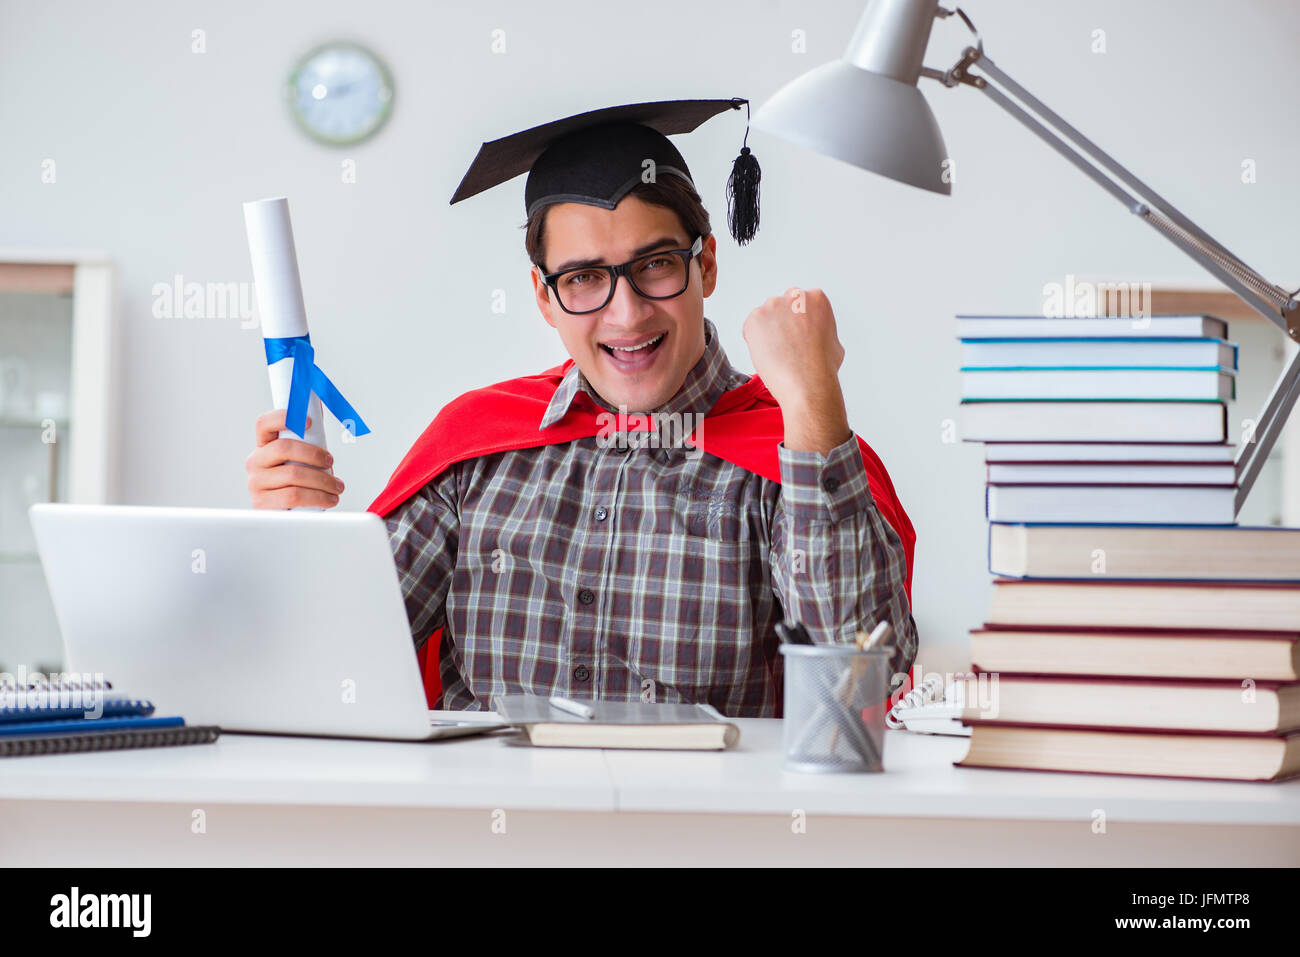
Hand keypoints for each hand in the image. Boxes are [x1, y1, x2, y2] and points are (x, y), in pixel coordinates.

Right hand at [246, 409, 342, 508]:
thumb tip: (322, 406)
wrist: (287, 514)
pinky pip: (293, 496)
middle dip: (314, 454)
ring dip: (323, 481)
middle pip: (284, 448)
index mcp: (263, 446)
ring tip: (337, 486)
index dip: (284, 418)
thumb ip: (309, 439)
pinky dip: (317, 497)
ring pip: (293, 475)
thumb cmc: (297, 483)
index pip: (264, 424)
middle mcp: (255, 462)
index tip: (309, 422)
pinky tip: (329, 499)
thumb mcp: (302, 460)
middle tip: (331, 462)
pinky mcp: (261, 503)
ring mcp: (256, 482)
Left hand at [742, 287, 851, 453]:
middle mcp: (794, 297)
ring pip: (765, 317)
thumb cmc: (823, 368)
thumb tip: (814, 334)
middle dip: (782, 322)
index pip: (800, 303)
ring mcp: (773, 306)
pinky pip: (750, 328)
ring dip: (768, 331)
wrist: (808, 384)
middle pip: (781, 306)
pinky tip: (768, 355)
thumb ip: (821, 330)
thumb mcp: (835, 342)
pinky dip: (755, 341)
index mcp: (816, 298)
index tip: (798, 335)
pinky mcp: (755, 319)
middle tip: (786, 344)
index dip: (798, 322)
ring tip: (778, 354)